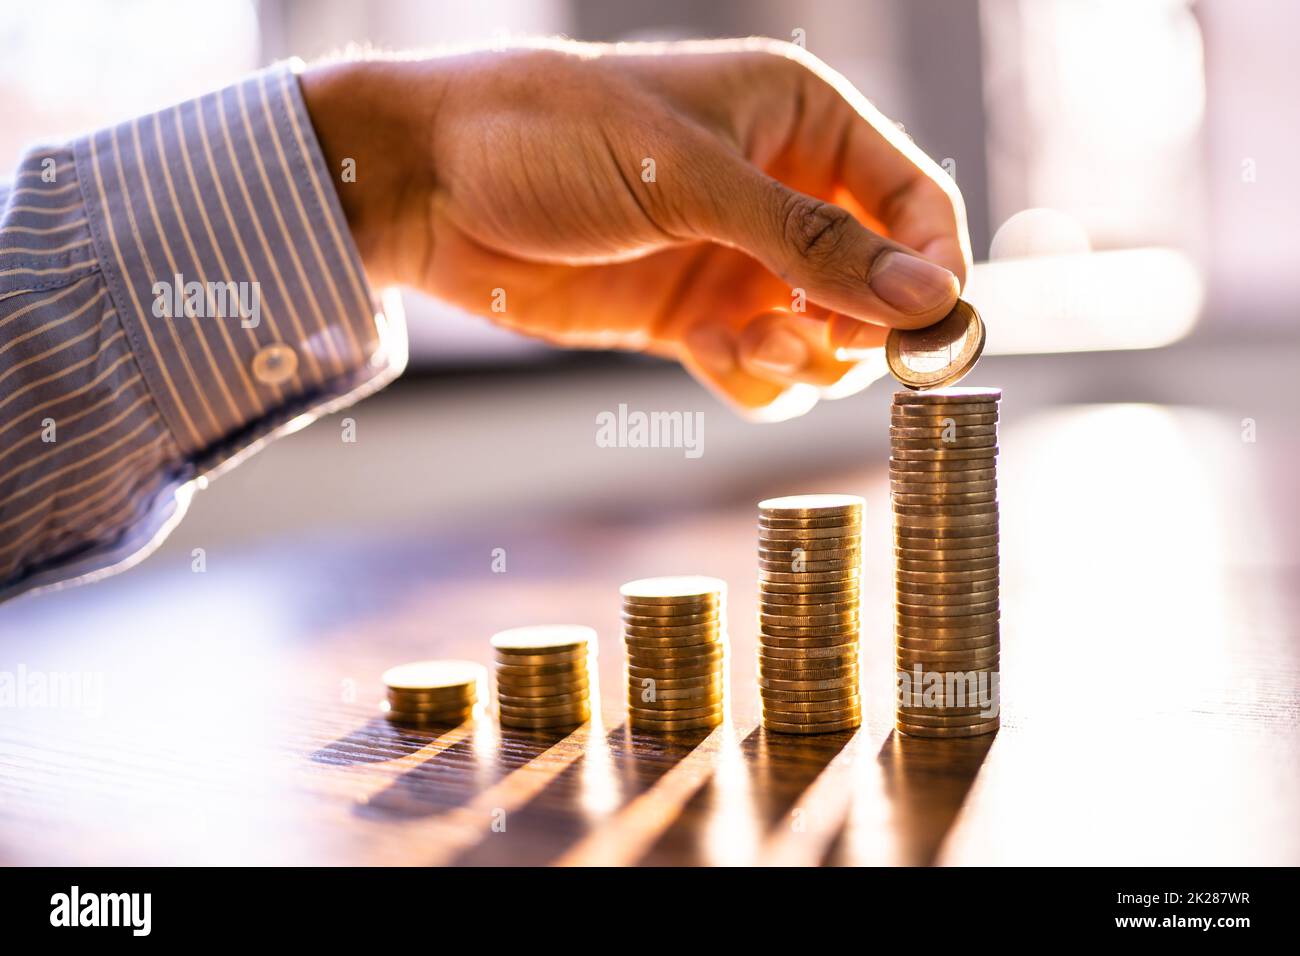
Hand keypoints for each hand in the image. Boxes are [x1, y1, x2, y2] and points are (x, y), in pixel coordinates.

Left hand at [302, 39, 970, 418]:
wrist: (432, 187)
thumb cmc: (555, 138)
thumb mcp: (691, 180)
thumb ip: (811, 242)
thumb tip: (930, 297)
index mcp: (798, 121)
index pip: (911, 200)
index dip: (930, 266)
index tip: (928, 330)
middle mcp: (779, 192)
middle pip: (877, 282)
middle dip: (859, 324)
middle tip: (816, 340)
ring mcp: (738, 260)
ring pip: (824, 337)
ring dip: (804, 358)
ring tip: (751, 343)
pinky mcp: (694, 317)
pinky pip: (761, 369)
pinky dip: (750, 376)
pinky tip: (706, 348)